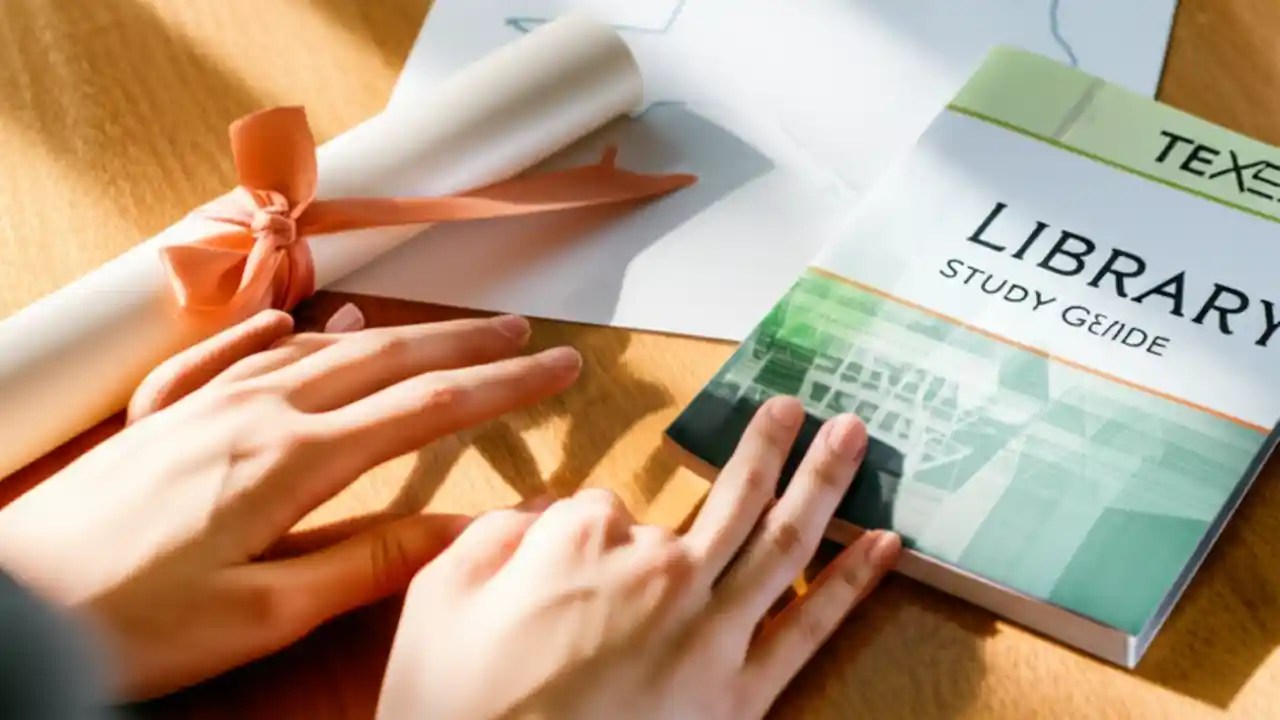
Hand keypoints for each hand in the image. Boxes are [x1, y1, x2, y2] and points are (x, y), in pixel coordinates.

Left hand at [0, 305, 580, 699]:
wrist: (11, 607)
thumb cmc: (133, 621)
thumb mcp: (266, 612)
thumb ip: (369, 560)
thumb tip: (464, 529)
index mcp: (293, 459)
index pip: (428, 408)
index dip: (503, 387)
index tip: (559, 369)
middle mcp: (256, 409)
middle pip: (385, 358)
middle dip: (464, 343)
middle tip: (522, 332)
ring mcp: (206, 401)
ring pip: (321, 347)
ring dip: (392, 333)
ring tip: (442, 329)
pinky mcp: (162, 413)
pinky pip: (233, 352)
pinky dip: (281, 330)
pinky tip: (300, 323)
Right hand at [377, 396, 900, 719]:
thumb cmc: (456, 710)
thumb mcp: (437, 604)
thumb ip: (494, 539)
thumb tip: (541, 518)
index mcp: (584, 542)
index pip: (607, 506)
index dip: (590, 525)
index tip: (575, 550)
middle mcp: (661, 574)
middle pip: (728, 495)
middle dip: (768, 445)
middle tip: (794, 407)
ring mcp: (709, 634)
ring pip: (782, 542)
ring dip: (823, 482)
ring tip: (854, 437)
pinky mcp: (741, 697)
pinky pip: (808, 628)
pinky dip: (853, 582)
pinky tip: (884, 543)